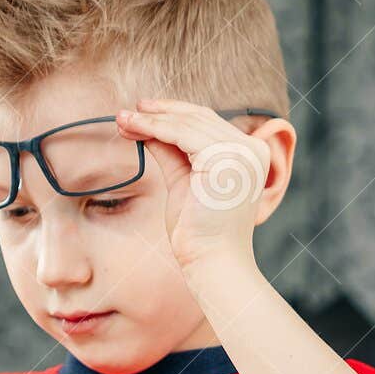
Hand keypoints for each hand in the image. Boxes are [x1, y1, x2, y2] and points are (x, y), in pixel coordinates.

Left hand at [116, 99, 273, 269]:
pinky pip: (181, 134)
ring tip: (122, 119)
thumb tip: (147, 128)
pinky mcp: (224, 157)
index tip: (141, 113)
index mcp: (249, 154)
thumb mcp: (184, 181)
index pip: (208, 123)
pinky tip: (133, 128)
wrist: (212, 261)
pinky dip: (154, 128)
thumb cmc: (199, 231)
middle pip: (199, 117)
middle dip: (158, 113)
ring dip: (150, 119)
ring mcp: (241, 152)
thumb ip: (172, 153)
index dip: (173, 114)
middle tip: (126, 112)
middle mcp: (252, 149)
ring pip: (187, 123)